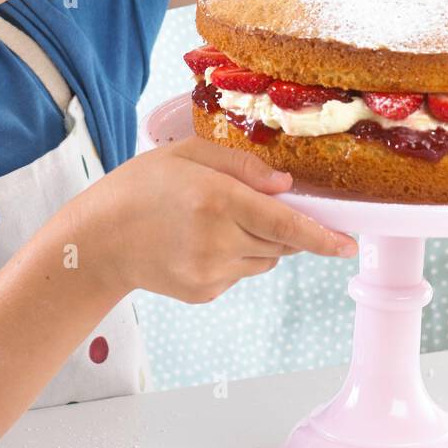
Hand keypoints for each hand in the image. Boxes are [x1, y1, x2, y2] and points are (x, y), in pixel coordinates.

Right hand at [75, 137, 357, 303]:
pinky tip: (199, 242)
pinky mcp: (205, 293)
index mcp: (216, 200)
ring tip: (213, 220)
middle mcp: (218, 241)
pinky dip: (234, 256)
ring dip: (258, 240)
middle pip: (280, 240)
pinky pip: (241, 273)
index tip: (349, 245)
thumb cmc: (140, 187)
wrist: (97, 240)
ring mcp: (211, 273)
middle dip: (283, 224)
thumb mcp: (187, 155)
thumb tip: (286, 186)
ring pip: (264, 258)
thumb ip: (241, 166)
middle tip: (250, 206)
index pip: (285, 223)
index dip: (322, 236)